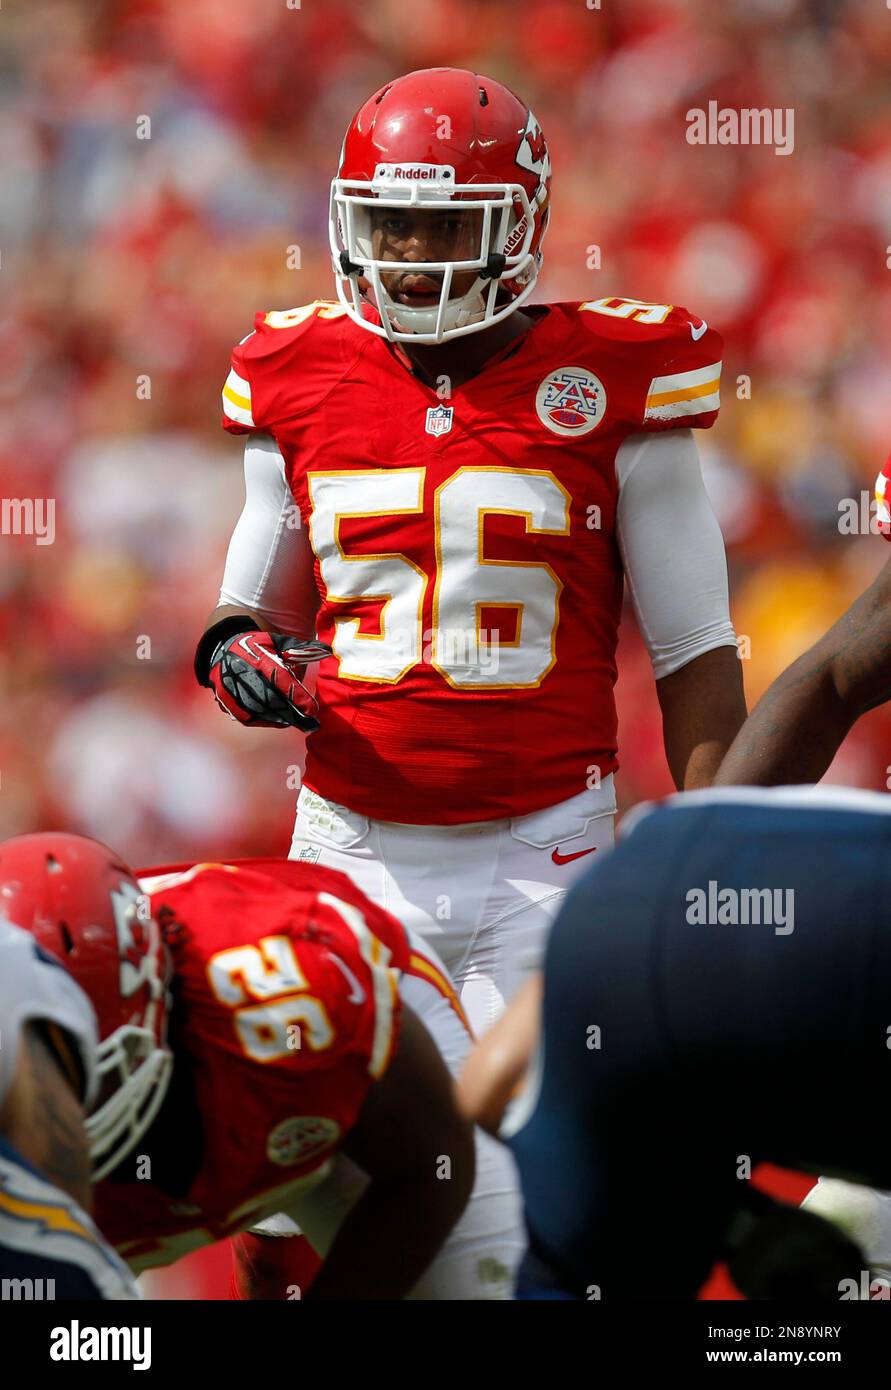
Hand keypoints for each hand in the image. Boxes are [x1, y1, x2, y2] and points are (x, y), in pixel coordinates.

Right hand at [208, 632, 330, 730]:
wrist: (223, 649)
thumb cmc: (258, 646)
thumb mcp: (278, 642)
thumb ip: (301, 649)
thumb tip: (327, 650)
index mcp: (256, 656)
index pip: (279, 679)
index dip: (296, 695)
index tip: (311, 709)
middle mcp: (241, 673)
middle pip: (270, 698)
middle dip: (292, 711)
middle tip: (309, 721)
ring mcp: (230, 689)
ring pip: (260, 710)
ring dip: (281, 718)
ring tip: (298, 722)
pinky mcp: (226, 702)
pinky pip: (248, 717)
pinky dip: (266, 721)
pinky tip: (281, 721)